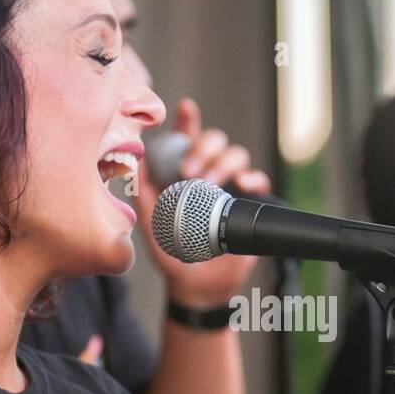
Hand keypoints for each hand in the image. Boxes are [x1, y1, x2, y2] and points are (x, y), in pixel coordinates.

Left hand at [135, 97, 269, 307]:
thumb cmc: (173, 255)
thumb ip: (144, 195)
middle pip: (215, 140)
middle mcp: (209, 175)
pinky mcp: (250, 204)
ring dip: (223, 162)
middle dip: (202, 149)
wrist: (197, 285)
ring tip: (209, 184)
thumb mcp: (152, 225)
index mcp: (184, 175)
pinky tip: (244, 184)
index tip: (185, 108)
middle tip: (188, 172)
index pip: (187, 140)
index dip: (187, 122)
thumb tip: (136, 164)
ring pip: (236, 154)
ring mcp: (231, 187)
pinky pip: (258, 179)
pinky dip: (253, 177)